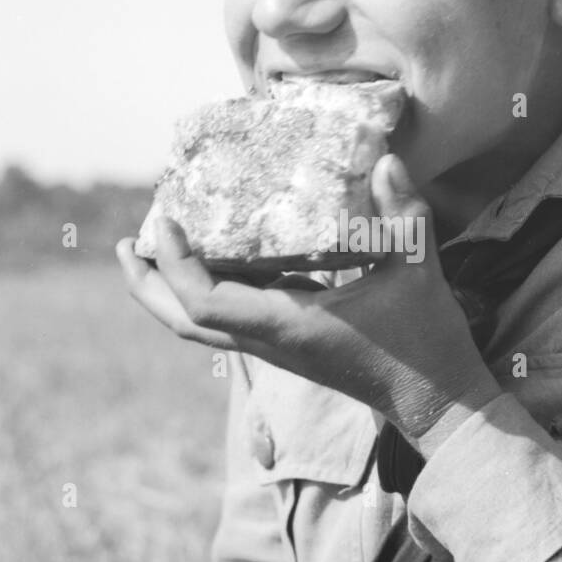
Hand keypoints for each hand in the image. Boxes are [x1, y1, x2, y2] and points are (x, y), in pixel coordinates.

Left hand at [116, 155, 501, 440]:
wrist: (434, 401)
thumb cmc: (425, 340)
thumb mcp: (417, 270)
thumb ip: (403, 214)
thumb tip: (385, 160)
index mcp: (289, 325)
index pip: (205, 302)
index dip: (176, 263)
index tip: (166, 220)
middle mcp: (271, 340)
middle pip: (184, 322)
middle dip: (147, 285)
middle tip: (126, 244)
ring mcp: (277, 345)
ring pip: (202, 324)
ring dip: (171, 289)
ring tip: (155, 245)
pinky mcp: (289, 343)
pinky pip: (231, 317)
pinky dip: (210, 289)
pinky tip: (219, 254)